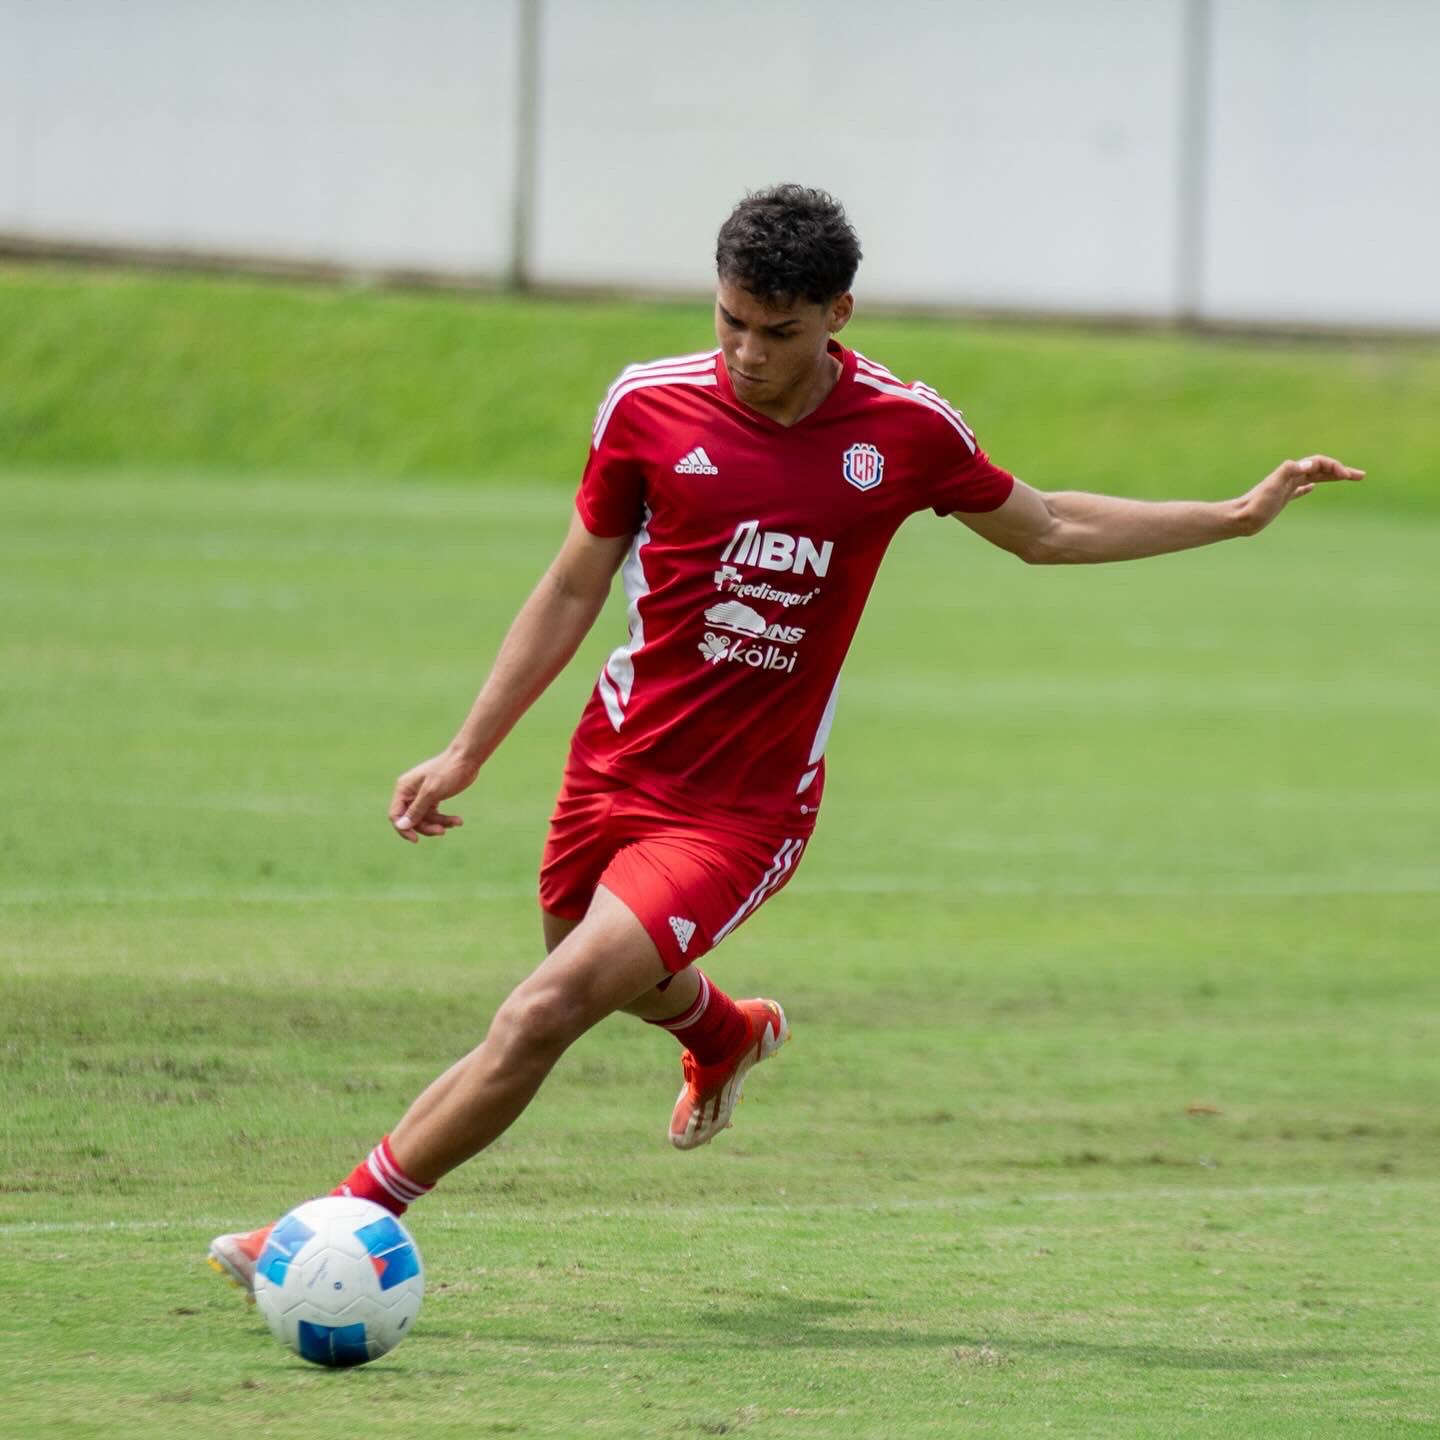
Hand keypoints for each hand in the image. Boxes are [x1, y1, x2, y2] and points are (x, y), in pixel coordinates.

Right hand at [388, 749, 478, 843]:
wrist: (466, 759)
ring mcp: (422, 796)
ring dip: (440, 823)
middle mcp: (410, 793)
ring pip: (426, 819)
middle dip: (427, 827)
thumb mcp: (431, 792)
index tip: (416, 840)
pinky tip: (458, 821)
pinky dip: (445, 819)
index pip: (396, 815)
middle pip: (412, 820)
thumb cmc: (447, 771)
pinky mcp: (434, 797)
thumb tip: (402, 826)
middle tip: (442, 831)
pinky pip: (435, 814)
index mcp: (403, 789)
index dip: (403, 829)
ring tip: (457, 822)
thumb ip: (416, 810)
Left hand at [1235, 454, 1364, 535]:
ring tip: (1348, 478)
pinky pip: (1298, 490)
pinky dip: (1308, 487)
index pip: (1319, 463)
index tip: (1345, 476)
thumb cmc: (1255, 505)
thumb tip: (1306, 464)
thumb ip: (1288, 472)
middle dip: (1340, 471)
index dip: (1334, 467)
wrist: (1238, 518)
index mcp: (1291, 473)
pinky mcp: (1280, 499)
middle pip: (1320, 469)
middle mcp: (1290, 478)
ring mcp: (1286, 488)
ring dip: (1331, 477)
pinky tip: (1312, 488)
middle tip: (1361, 476)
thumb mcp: (1272, 486)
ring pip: (1313, 477)